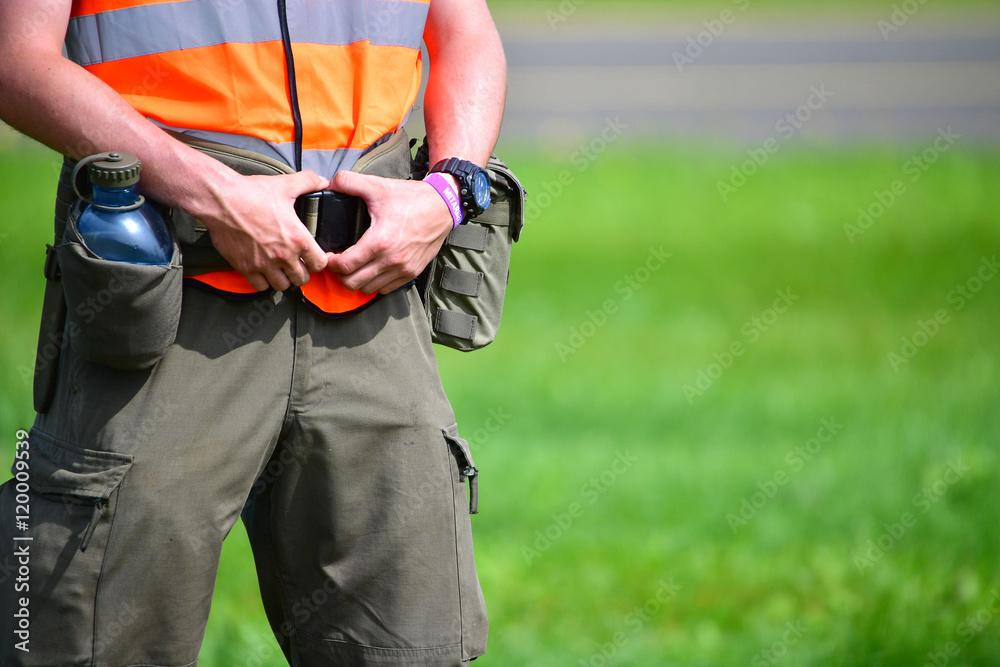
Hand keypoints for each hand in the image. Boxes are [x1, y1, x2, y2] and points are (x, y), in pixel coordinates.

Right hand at [199, 170, 330, 291]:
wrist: (221, 200)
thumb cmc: (251, 193)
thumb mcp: (285, 185)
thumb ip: (308, 182)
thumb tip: (322, 181)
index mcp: (297, 238)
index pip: (319, 264)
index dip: (319, 262)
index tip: (313, 258)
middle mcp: (283, 255)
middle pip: (302, 279)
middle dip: (302, 272)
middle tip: (297, 264)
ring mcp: (264, 264)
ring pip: (283, 285)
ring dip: (284, 279)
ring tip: (281, 269)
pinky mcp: (246, 268)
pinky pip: (261, 286)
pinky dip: (264, 282)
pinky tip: (264, 271)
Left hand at [325, 171, 454, 293]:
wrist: (443, 206)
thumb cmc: (412, 198)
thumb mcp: (378, 186)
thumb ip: (349, 182)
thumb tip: (329, 184)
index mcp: (380, 241)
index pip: (345, 265)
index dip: (330, 263)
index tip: (328, 255)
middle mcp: (391, 260)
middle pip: (353, 283)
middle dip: (340, 274)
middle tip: (338, 262)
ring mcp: (403, 269)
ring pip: (368, 289)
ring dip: (357, 280)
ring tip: (354, 266)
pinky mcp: (412, 272)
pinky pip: (386, 289)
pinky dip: (375, 283)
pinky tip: (372, 269)